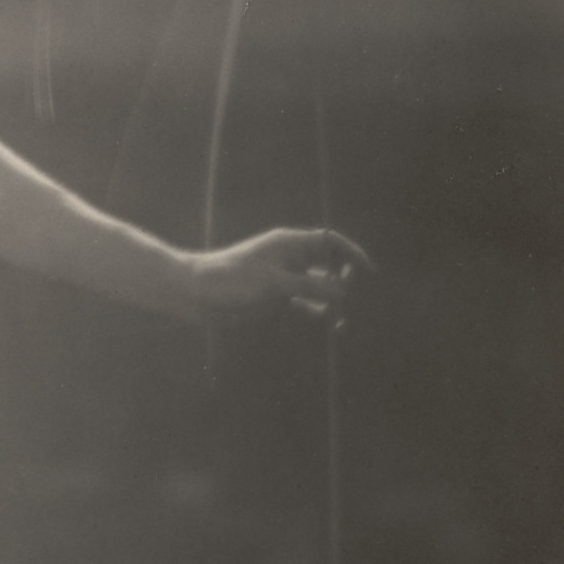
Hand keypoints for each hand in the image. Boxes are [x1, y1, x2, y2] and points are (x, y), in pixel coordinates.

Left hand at [187, 228, 373, 324]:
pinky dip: (317, 310)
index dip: (351, 253)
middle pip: (329, 264)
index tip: (367, 272)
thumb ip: (310, 286)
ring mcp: (284, 278)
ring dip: (332, 298)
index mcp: (290, 244)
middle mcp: (290, 258)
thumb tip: (343, 291)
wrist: (196, 294)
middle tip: (356, 300)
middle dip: (345, 279)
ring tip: (345, 317)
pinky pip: (305, 302)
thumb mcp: (275, 283)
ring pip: (318, 286)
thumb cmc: (232, 279)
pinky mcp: (276, 297)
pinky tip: (329, 321)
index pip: (330, 242)